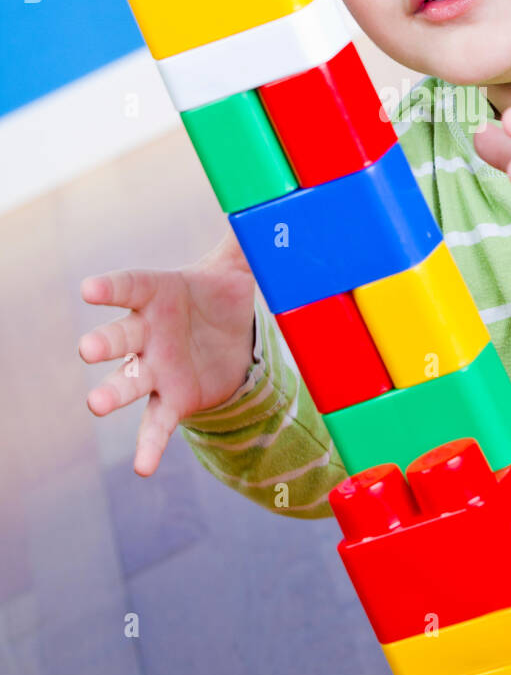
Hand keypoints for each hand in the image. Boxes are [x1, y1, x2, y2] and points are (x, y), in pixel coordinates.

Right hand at [79, 229, 255, 476]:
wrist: (232, 344)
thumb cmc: (221, 298)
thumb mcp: (235, 269)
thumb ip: (243, 242)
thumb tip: (260, 206)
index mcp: (159, 293)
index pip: (130, 286)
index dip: (110, 287)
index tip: (89, 289)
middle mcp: (148, 332)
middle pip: (120, 336)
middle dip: (103, 342)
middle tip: (87, 349)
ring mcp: (156, 369)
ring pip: (128, 382)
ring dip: (112, 393)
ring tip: (95, 405)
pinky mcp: (172, 400)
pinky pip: (155, 425)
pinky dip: (148, 446)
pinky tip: (142, 469)